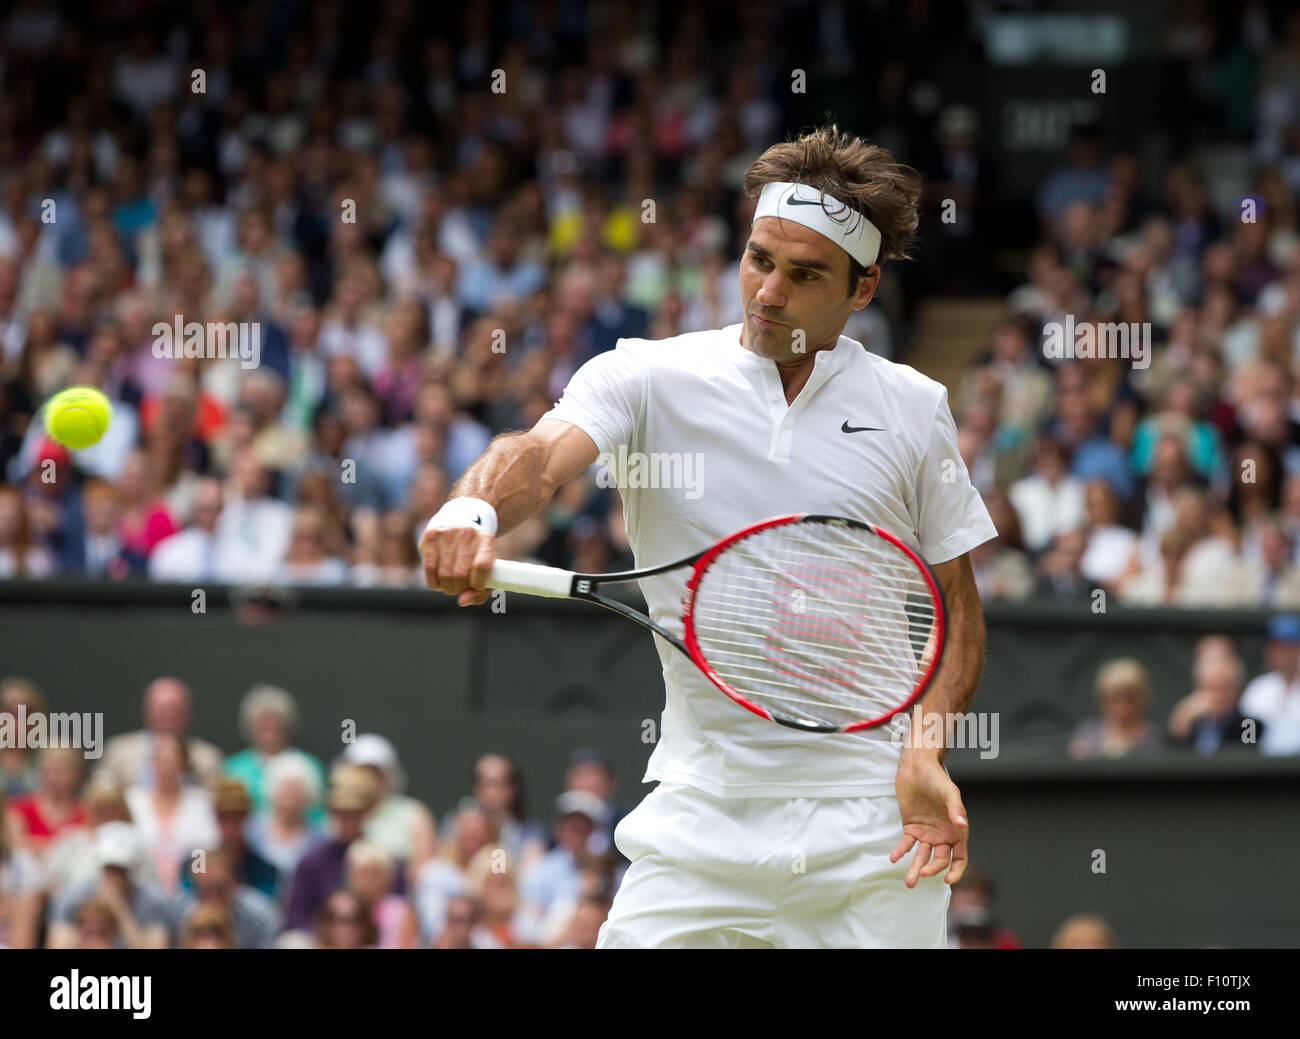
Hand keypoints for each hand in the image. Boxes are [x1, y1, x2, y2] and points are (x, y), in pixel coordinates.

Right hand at [419, 524, 495, 605]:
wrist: (460, 527)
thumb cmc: (476, 557)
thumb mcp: (487, 572)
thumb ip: (480, 592)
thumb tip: (462, 601)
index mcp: (487, 540)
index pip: (482, 566)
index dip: (477, 584)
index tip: (475, 588)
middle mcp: (468, 533)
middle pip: (460, 574)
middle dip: (459, 589)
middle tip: (460, 589)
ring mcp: (448, 532)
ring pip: (444, 573)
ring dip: (446, 587)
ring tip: (450, 586)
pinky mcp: (431, 535)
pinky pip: (429, 568)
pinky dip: (434, 582)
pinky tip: (439, 582)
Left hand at [890, 748, 968, 887]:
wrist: (915, 768)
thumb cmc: (936, 778)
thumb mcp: (949, 792)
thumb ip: (956, 809)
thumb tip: (962, 824)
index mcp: (957, 831)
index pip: (960, 858)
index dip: (956, 871)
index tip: (947, 880)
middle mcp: (943, 836)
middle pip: (939, 860)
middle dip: (931, 870)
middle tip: (920, 874)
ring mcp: (927, 833)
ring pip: (922, 856)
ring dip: (915, 868)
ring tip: (908, 882)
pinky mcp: (911, 828)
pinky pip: (906, 844)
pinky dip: (901, 852)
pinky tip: (894, 858)